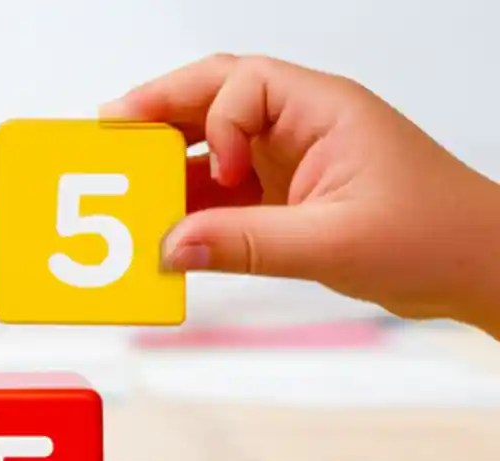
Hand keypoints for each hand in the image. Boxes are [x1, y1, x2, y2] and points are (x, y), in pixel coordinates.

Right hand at [100, 54, 499, 336]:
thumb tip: (173, 247)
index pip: (245, 84)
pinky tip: (165, 223)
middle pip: (214, 96)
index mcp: (323, 109)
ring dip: (168, 158)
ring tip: (123, 178)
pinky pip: (222, 187)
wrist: (476, 267)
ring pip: (212, 140)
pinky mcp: (284, 193)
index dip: (216, 123)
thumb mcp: (334, 244)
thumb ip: (247, 245)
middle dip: (158, 111)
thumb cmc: (435, 236)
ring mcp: (290, 157)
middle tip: (107, 131)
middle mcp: (301, 124)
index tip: (220, 175)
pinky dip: (190, 202)